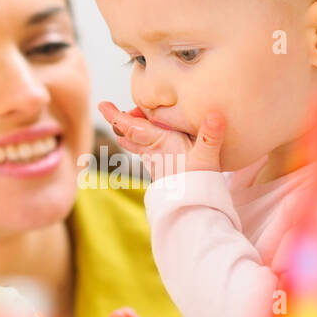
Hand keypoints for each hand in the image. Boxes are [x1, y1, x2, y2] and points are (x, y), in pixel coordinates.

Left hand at [99, 102, 226, 179]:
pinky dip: (145, 143)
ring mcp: (156, 163)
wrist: (194, 212)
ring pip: (137, 145)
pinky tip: (153, 142)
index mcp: (159, 143)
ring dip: (132, 132)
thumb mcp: (208, 158)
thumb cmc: (199, 184)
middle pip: (130, 134)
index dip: (115, 115)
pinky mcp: (163, 172)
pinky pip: (148, 153)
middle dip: (121, 121)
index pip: (131, 127)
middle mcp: (153, 152)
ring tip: (132, 119)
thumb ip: (211, 136)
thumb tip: (215, 115)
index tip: (101, 105)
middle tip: (113, 109)